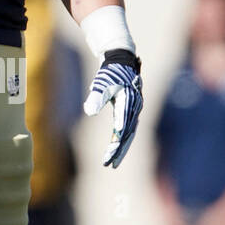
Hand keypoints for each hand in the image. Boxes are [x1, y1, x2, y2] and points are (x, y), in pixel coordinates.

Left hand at [83, 49, 142, 167]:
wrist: (121, 60)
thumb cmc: (109, 72)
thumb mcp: (101, 83)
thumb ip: (96, 97)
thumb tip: (89, 111)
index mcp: (129, 103)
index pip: (122, 129)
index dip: (115, 144)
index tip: (107, 156)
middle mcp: (135, 108)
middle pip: (128, 134)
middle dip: (119, 151)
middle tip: (109, 165)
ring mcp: (135, 109)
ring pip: (129, 133)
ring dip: (122, 147)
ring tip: (112, 162)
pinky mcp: (131, 109)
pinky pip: (128, 127)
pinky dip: (122, 138)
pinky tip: (115, 146)